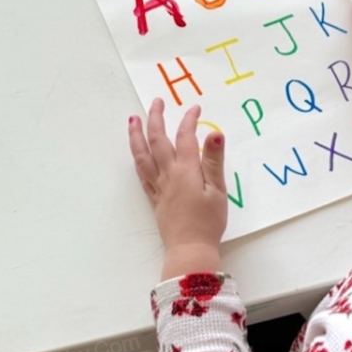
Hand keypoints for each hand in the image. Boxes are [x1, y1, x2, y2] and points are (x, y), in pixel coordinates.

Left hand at [129, 99, 227, 276]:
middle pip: (158, 140)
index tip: (194, 108)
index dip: (189, 120)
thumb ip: (214, 160)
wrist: (190, 249)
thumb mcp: (218, 190)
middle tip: (157, 102)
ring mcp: (158, 186)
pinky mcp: (154, 198)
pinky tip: (137, 153)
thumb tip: (214, 132)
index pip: (185, 137)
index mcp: (186, 170)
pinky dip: (138, 158)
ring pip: (142, 155)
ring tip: (133, 120)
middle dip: (156, 118)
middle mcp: (168, 174)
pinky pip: (142, 173)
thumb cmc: (209, 221)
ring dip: (137, 135)